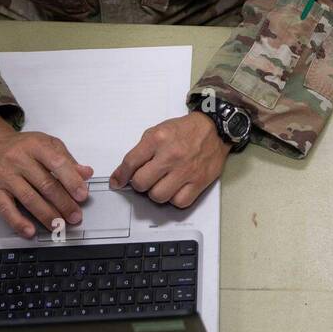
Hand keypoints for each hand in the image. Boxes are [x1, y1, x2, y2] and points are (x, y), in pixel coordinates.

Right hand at [0, 111, 91, 238]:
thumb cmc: (21, 146)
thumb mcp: (46, 144)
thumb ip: (66, 159)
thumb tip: (86, 173)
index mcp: (35, 145)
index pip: (57, 163)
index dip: (71, 180)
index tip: (82, 195)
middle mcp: (19, 159)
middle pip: (45, 184)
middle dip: (63, 203)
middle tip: (75, 215)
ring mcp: (5, 176)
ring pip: (29, 198)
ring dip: (47, 215)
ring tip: (60, 225)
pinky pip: (6, 209)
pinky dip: (19, 222)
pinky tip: (30, 230)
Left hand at [108, 112, 229, 207]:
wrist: (215, 129)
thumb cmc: (184, 131)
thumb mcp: (158, 131)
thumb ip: (141, 151)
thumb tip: (123, 174)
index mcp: (158, 139)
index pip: (130, 163)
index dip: (120, 176)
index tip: (117, 182)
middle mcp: (171, 155)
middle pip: (141, 183)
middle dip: (139, 184)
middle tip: (146, 179)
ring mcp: (186, 170)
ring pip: (158, 196)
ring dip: (156, 192)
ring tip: (161, 184)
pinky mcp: (199, 181)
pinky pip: (179, 202)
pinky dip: (174, 199)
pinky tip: (175, 189)